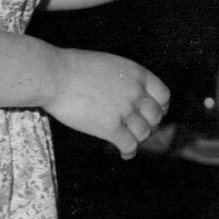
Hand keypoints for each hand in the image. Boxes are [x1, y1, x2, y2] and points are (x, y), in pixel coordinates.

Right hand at [45, 47, 170, 159]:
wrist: (54, 76)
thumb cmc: (73, 67)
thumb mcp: (109, 64)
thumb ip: (124, 79)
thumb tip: (129, 93)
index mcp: (137, 73)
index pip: (163, 95)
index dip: (160, 107)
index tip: (153, 113)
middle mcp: (136, 92)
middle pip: (156, 116)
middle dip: (149, 124)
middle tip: (139, 129)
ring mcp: (125, 110)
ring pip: (144, 133)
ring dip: (138, 138)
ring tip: (130, 141)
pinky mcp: (111, 128)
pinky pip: (129, 145)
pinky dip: (129, 151)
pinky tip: (124, 153)